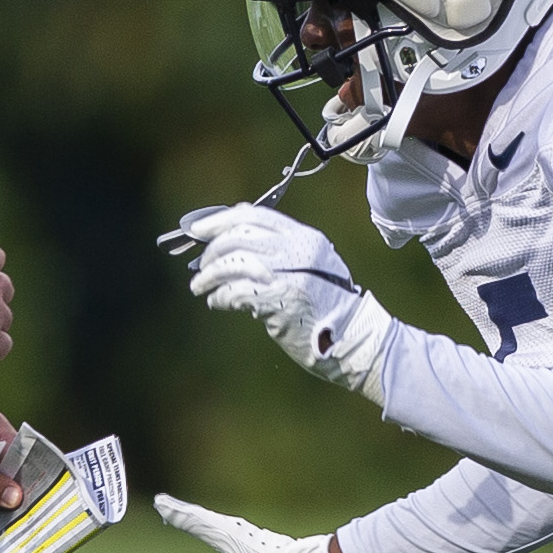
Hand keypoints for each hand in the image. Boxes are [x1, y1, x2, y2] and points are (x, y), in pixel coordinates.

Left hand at [183, 204, 393, 395]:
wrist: (354, 337)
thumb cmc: (329, 306)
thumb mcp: (314, 266)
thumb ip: (283, 250)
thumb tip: (236, 242)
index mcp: (305, 237)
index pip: (255, 215)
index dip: (221, 220)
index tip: (199, 229)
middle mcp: (297, 249)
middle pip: (239, 235)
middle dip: (212, 250)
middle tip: (200, 265)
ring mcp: (289, 273)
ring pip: (233, 262)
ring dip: (209, 275)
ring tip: (199, 286)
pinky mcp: (279, 300)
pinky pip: (236, 292)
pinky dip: (220, 296)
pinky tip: (217, 302)